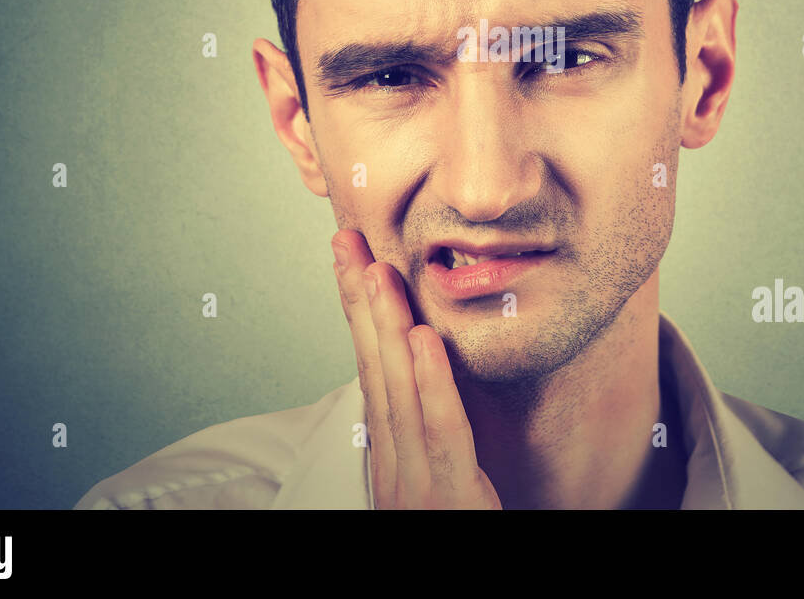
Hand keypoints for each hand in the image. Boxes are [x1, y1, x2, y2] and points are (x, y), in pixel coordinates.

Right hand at [331, 230, 501, 508]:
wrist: (459, 590)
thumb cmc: (457, 533)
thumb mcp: (440, 481)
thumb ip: (429, 432)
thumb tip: (422, 374)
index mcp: (393, 455)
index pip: (373, 368)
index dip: (359, 310)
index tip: (352, 257)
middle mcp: (394, 464)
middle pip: (374, 368)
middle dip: (359, 300)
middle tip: (345, 239)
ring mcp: (416, 484)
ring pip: (399, 391)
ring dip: (387, 326)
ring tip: (379, 270)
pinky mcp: (450, 502)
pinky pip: (442, 435)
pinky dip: (432, 384)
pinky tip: (424, 341)